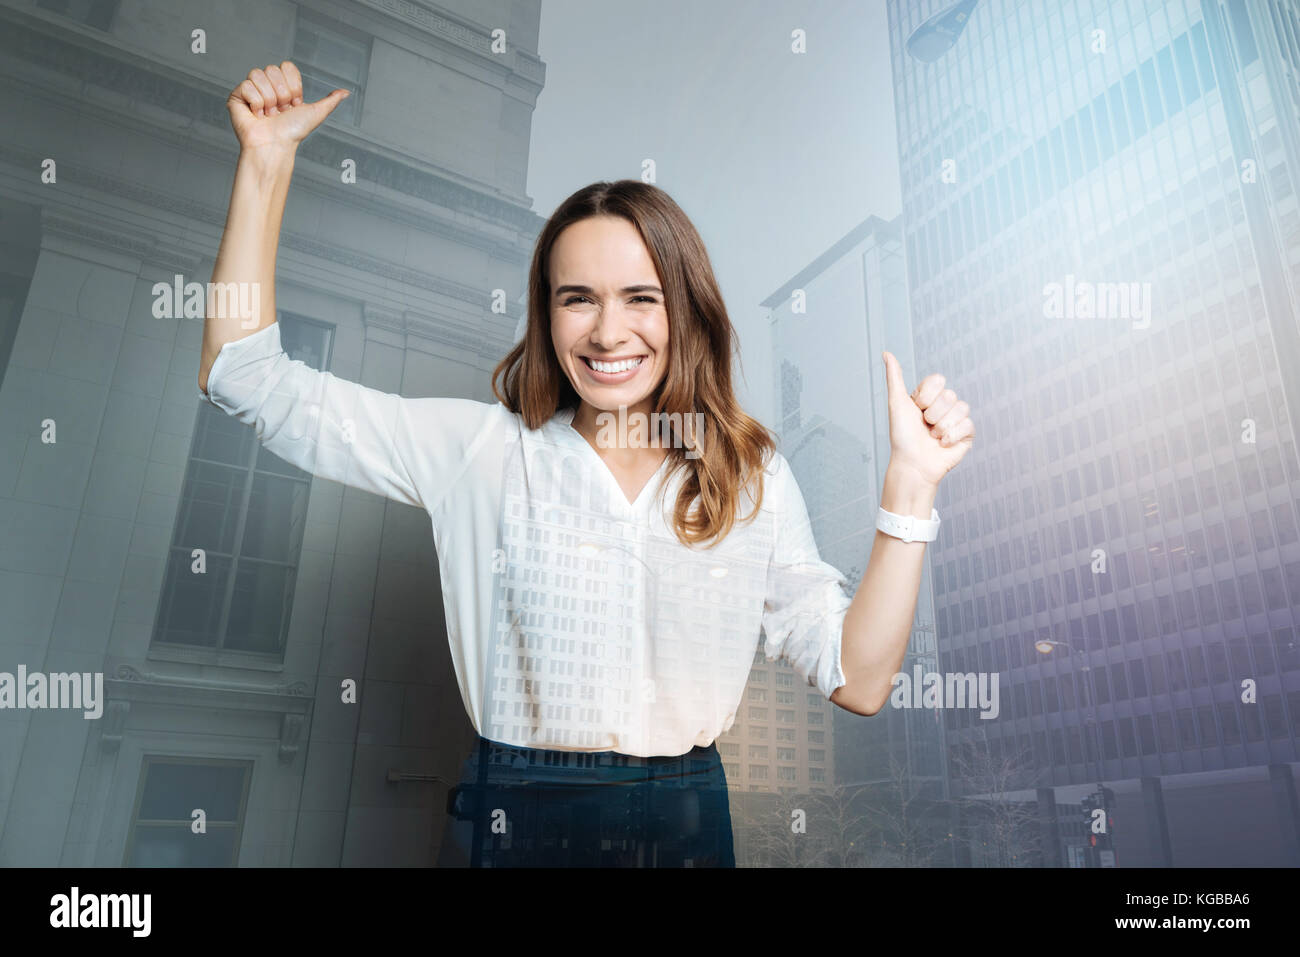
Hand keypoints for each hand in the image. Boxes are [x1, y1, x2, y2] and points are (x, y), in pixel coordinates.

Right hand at [226, 61, 349, 151]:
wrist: (276, 145)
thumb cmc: (293, 132)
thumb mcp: (317, 113)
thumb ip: (331, 101)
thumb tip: (346, 92)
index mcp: (283, 85)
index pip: (287, 67)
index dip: (293, 86)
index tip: (294, 104)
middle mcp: (267, 85)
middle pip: (273, 69)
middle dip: (281, 94)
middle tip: (280, 111)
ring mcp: (251, 89)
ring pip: (259, 74)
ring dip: (269, 99)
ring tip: (269, 114)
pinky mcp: (237, 95)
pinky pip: (247, 85)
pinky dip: (256, 103)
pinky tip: (257, 115)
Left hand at [881, 350, 973, 487]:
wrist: (912, 464)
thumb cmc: (902, 436)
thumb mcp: (896, 404)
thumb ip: (894, 377)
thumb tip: (886, 353)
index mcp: (929, 396)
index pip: (938, 380)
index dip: (926, 395)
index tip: (916, 408)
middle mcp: (944, 405)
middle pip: (949, 395)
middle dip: (933, 414)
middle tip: (924, 426)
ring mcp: (956, 419)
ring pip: (961, 408)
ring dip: (942, 426)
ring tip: (932, 437)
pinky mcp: (966, 434)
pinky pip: (968, 424)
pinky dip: (952, 436)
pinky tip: (942, 444)